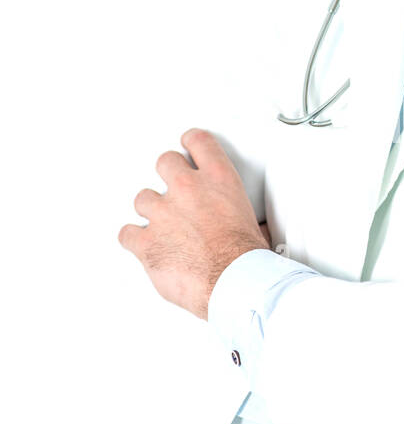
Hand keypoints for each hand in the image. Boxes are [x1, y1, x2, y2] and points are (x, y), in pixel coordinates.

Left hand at [118, 128, 270, 319]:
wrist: (233, 282)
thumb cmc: (246, 259)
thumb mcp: (257, 225)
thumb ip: (246, 219)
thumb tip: (255, 229)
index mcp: (218, 180)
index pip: (199, 142)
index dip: (191, 141)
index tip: (188, 143)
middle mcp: (188, 189)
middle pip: (165, 162)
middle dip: (167, 173)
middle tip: (173, 187)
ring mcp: (163, 214)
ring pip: (142, 198)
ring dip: (150, 209)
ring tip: (158, 221)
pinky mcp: (146, 241)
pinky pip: (127, 233)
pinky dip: (133, 239)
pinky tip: (141, 243)